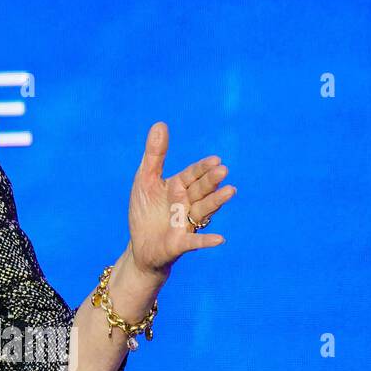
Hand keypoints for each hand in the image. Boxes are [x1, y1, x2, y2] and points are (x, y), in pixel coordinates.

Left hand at [127, 121, 235, 280]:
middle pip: (200, 190)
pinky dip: (207, 241)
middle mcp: (187, 204)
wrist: (141, 246)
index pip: (192, 175)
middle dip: (210, 181)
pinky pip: (195, 242)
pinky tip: (220, 240)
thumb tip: (160, 124)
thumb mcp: (145, 180)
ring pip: (203, 211)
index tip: (215, 160)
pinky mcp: (180, 243)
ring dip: (216, 202)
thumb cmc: (146, 211)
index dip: (201, 168)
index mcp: (178, 188)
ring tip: (230, 191)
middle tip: (222, 170)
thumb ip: (155, 155)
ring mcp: (186, 223)